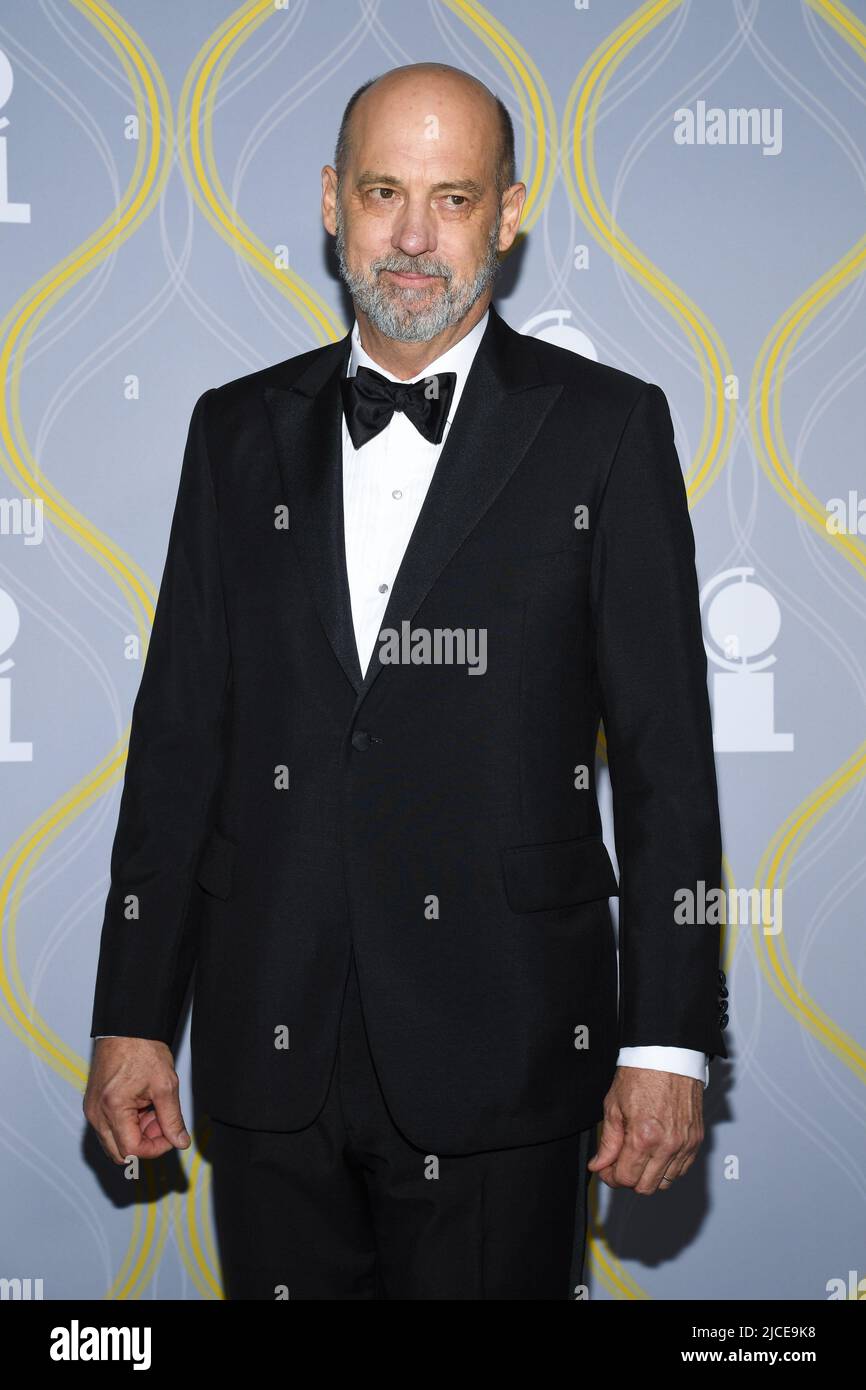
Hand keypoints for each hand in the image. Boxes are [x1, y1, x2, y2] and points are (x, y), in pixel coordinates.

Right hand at [83, 1037, 190, 1163]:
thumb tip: (180, 1141)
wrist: (127, 1028)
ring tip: (153, 1111)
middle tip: (162, 1123)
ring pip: (114, 1142)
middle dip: (145, 1143)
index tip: (170, 1136)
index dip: (155, 1148)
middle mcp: (97, 1113)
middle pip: (119, 1152)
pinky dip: (128, 1124)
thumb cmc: (142, 1048)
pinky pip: (110, 1128)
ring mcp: (93, 1109)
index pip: (132, 1150)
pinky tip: (142, 1107)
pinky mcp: (94, 1104)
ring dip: (137, 1134)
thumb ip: (173, 1119)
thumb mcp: (165, 1085)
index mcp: (112, 1108)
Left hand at [587, 1066, 703, 1193]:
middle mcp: (667, 1144)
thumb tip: (599, 1164)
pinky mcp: (696, 1140)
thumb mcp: (613, 1106)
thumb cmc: (641, 1074)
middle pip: (646, 1187)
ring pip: (665, 1182)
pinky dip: (667, 1167)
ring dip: (649, 1175)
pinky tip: (656, 1153)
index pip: (626, 1178)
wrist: (668, 1056)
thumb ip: (608, 1141)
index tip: (606, 1169)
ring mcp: (684, 1144)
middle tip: (619, 1164)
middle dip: (629, 1179)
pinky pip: (682, 1169)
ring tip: (638, 1157)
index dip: (611, 1177)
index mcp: (644, 1137)